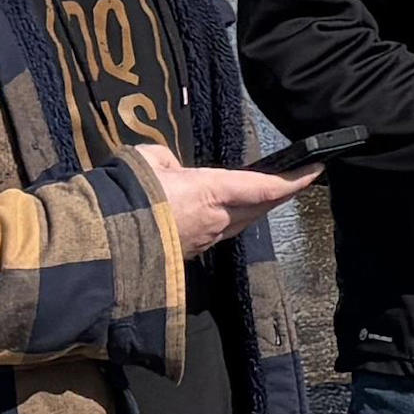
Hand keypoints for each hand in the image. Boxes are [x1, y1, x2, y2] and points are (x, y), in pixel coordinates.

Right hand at [127, 138, 308, 250]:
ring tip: (264, 194)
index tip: (315, 170)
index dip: (294, 180)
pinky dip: (228, 220)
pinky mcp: (190, 253)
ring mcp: (204, 240)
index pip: (266, 187)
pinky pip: (219, 233)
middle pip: (261, 207)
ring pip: (241, 222)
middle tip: (297, 180)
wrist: (98, 245)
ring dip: (255, 208)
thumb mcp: (147, 160)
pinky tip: (224, 213)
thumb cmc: (123, 196)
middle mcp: (216, 219)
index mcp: (211, 192)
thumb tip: (173, 171)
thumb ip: (167, 160)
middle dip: (281, 193)